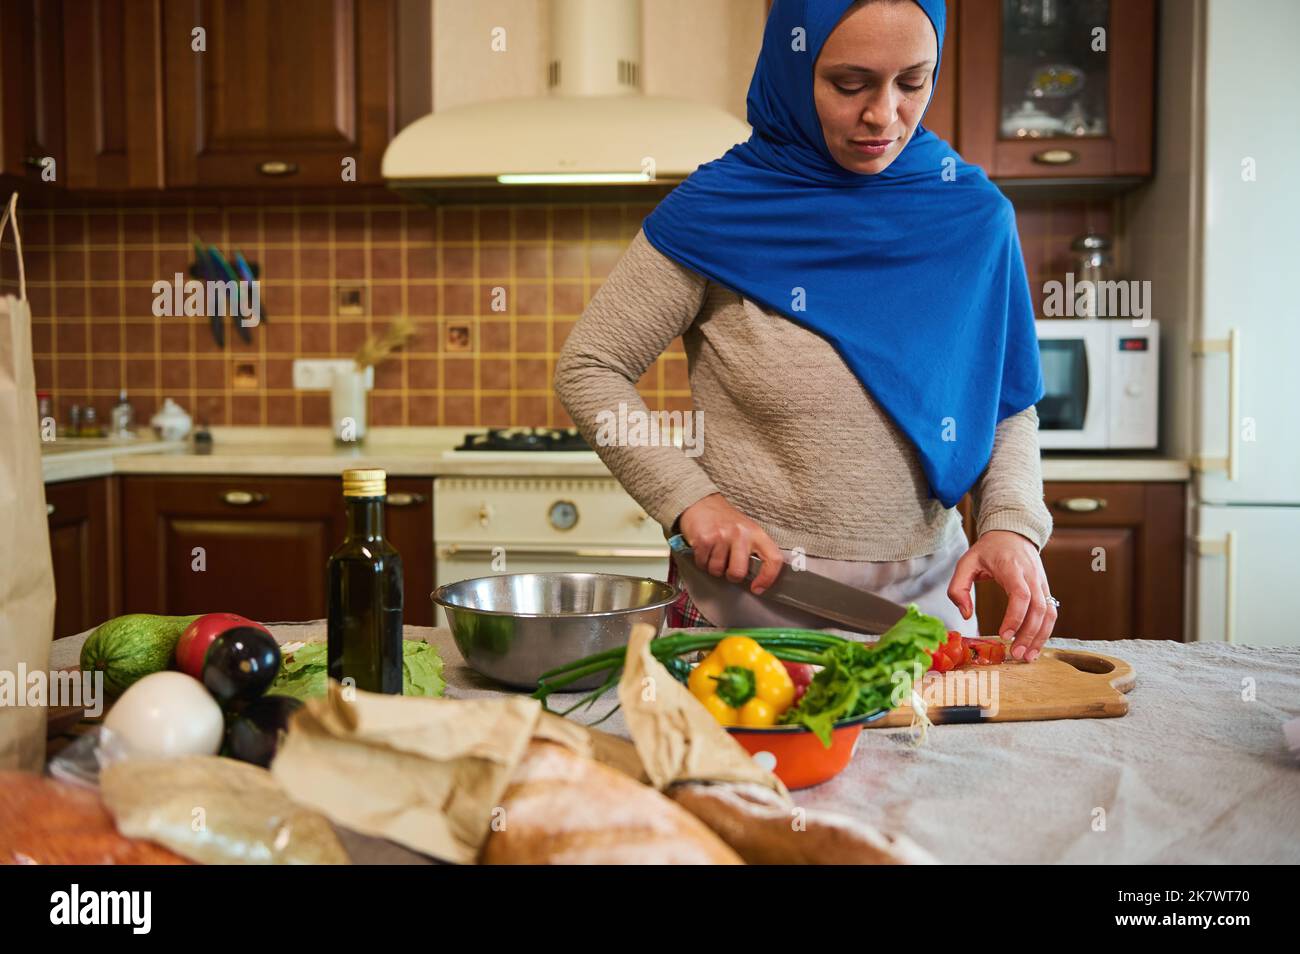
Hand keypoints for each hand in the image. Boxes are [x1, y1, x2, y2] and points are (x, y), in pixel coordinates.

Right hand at [677, 493, 783, 593]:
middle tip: (728, 567)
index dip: (768, 578)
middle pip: (738, 573)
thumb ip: (754, 550)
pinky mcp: (704, 539)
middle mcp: (741, 534)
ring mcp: (721, 536)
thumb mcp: (747, 530)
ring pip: (717, 571)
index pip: (773, 559)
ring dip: (714, 567)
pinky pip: (703, 564)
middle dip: (730, 575)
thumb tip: (759, 578)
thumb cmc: (725, 520)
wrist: (701, 503)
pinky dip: (701, 562)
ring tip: (714, 553)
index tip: (758, 588)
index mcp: (756, 533)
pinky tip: (704, 550)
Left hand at [947, 530, 1056, 661]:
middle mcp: (1032, 576)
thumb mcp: (966, 562)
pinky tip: (1034, 646)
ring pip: (1049, 613)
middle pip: (1039, 608)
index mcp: (1012, 568)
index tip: (1005, 634)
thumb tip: (965, 614)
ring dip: (1040, 637)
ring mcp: (1041, 583)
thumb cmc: (988, 550)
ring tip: (1027, 657)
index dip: (1016, 616)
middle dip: (1029, 634)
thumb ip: (958, 588)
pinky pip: (1051, 613)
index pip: (1021, 594)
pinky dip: (1045, 631)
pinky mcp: (1045, 590)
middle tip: (1016, 654)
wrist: (1013, 533)